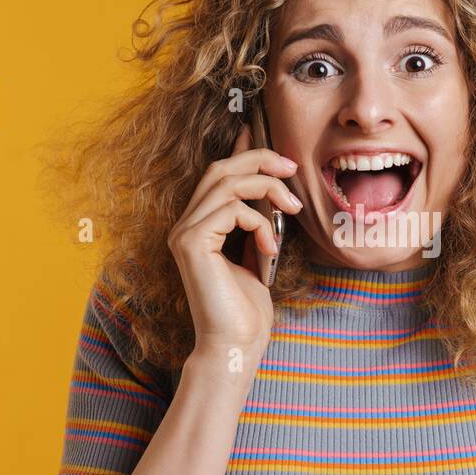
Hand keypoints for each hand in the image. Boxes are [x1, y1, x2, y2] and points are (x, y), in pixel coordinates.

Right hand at [166, 124, 302, 358]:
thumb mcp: (258, 254)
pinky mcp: (191, 243)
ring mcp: (184, 233)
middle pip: (219, 170)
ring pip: (226, 183)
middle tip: (291, 167)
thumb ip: (257, 222)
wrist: (237, 344)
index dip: (239, 149)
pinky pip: (231, 209)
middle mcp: (185, 225)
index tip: (259, 131)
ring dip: (267, 189)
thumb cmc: (248, 309)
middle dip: (258, 160)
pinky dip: (259, 222)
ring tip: (291, 209)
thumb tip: (271, 191)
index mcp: (199, 226)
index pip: (217, 174)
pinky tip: (270, 248)